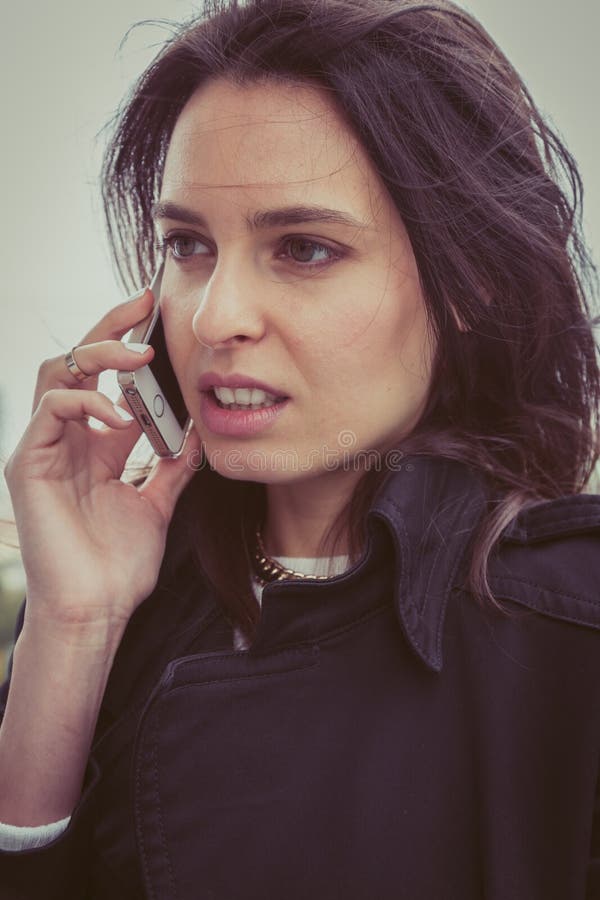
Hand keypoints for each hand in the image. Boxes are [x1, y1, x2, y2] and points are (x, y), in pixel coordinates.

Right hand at [3, 285, 202, 631]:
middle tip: (143, 302)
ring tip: (139, 355)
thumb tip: (195, 434)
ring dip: (98, 356)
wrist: (96, 609)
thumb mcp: (156, 504)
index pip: (107, 381)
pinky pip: (50, 411)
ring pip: (57, 374)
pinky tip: (119, 419)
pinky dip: (86, 404)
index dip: (129, 347)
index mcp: (96, 446)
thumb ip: (171, 467)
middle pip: (77, 363)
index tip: (159, 317)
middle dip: (108, 328)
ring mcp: (43, 449)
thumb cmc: (119, 565)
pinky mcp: (27, 464)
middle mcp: (67, 440)